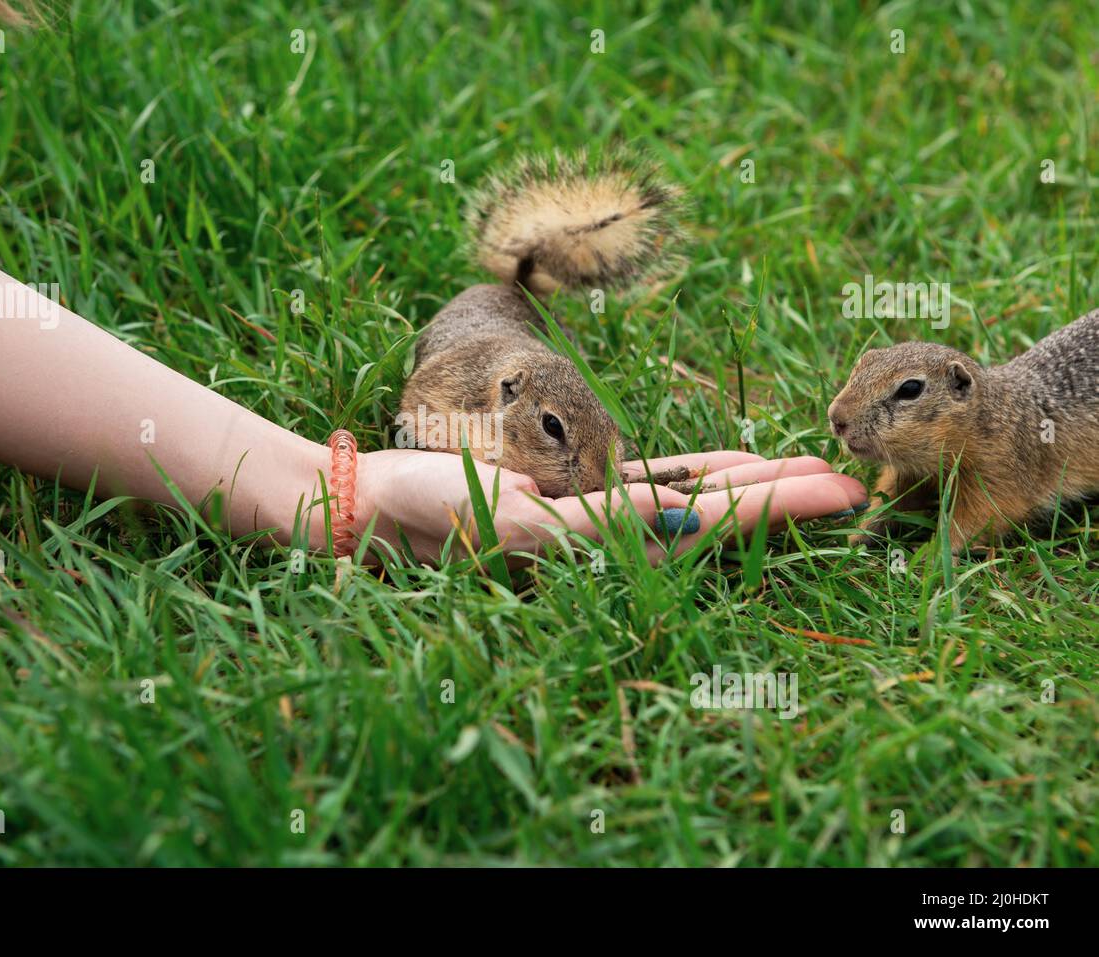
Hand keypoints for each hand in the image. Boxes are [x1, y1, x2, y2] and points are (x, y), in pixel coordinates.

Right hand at [352, 448, 866, 564]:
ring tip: (815, 468)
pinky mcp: (571, 499)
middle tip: (855, 479)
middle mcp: (605, 546)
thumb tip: (674, 522)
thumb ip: (586, 526)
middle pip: (714, 518)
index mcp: (595, 556)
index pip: (703, 528)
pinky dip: (698, 472)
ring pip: (692, 500)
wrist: (366, 501)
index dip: (774, 508)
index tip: (839, 492)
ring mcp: (591, 522)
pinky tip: (740, 461)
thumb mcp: (503, 520)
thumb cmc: (421, 512)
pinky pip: (650, 485)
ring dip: (753, 485)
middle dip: (784, 499)